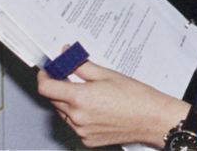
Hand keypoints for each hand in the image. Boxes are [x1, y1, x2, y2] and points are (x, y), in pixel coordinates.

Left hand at [37, 59, 188, 147]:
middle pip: (54, 99)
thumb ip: (82, 66)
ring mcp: (81, 131)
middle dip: (59, 87)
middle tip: (72, 76)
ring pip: (64, 113)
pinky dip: (79, 115)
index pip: (46, 88)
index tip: (48, 70)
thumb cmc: (136, 97)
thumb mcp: (108, 75)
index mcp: (80, 98)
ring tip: (91, 93)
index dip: (44, 76)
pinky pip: (75, 125)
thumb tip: (67, 57)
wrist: (152, 119)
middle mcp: (77, 117)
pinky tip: (96, 108)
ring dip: (69, 102)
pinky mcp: (87, 140)